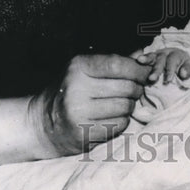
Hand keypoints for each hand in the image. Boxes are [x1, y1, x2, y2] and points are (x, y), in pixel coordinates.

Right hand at [28, 54, 151, 156]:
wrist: (44, 123)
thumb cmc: (72, 90)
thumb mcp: (86, 69)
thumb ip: (114, 62)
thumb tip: (144, 56)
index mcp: (78, 67)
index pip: (117, 64)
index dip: (137, 69)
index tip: (145, 73)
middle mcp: (76, 88)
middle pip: (126, 87)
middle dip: (137, 89)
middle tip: (134, 90)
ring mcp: (79, 113)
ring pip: (125, 107)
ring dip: (129, 106)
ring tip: (120, 103)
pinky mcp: (83, 133)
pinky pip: (119, 125)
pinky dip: (122, 121)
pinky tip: (112, 117)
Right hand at [134, 47, 189, 83]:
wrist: (179, 58)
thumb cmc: (183, 64)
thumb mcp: (189, 66)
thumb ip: (187, 70)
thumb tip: (183, 74)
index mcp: (175, 55)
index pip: (172, 62)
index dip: (170, 71)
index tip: (168, 80)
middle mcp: (165, 54)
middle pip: (160, 61)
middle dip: (156, 70)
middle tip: (152, 78)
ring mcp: (157, 55)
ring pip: (152, 57)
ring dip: (146, 59)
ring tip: (140, 60)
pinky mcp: (151, 58)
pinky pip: (146, 58)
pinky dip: (142, 59)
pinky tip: (137, 60)